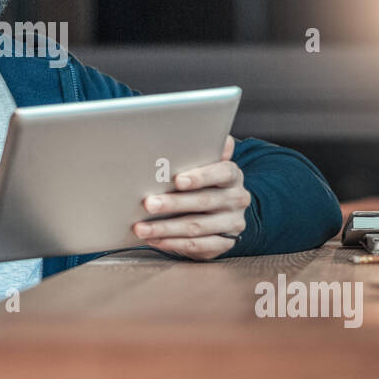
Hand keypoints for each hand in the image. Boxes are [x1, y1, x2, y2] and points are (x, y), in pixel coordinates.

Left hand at [131, 135, 249, 260]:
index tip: (178, 180)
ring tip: (141, 228)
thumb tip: (203, 131)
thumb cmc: (205, 182)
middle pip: (204, 202)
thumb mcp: (206, 164)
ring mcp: (233, 223)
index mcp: (233, 175)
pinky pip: (197, 246)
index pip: (222, 172)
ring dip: (165, 228)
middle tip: (148, 204)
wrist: (223, 212)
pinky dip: (173, 244)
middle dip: (173, 203)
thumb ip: (203, 151)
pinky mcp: (224, 243)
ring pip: (196, 227)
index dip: (200, 176)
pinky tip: (155, 240)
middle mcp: (237, 199)